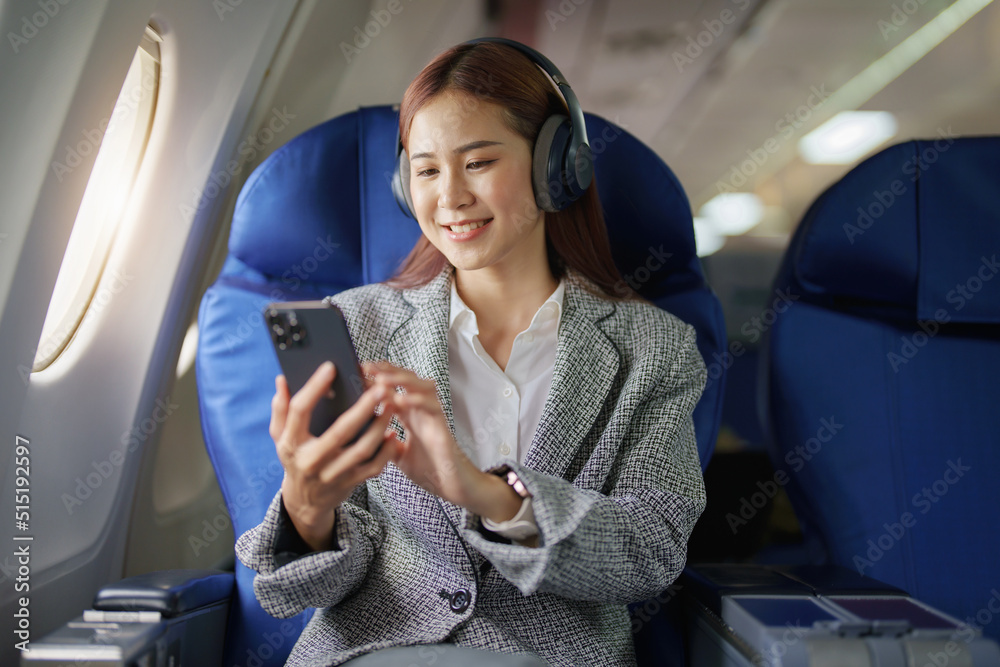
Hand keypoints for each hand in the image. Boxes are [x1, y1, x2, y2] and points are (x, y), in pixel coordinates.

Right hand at [271, 361, 398, 551]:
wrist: (304, 501)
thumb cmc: (294, 458)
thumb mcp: (280, 436)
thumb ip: (281, 408)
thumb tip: (282, 379)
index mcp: (290, 443)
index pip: (300, 410)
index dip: (314, 387)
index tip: (331, 367)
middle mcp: (310, 460)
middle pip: (339, 431)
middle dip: (362, 408)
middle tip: (380, 388)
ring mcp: (331, 474)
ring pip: (362, 450)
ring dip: (380, 427)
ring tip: (391, 406)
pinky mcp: (349, 484)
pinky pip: (373, 467)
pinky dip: (386, 452)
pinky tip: (393, 434)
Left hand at [364, 361, 521, 523]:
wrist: (453, 488)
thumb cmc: (430, 470)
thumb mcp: (398, 456)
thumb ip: (384, 442)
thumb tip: (365, 434)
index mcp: (411, 416)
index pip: (394, 389)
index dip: (378, 379)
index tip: (358, 372)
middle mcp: (422, 412)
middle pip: (408, 380)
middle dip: (388, 371)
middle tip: (367, 367)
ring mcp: (434, 417)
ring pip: (422, 386)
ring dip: (402, 380)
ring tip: (382, 378)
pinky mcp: (443, 428)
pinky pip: (433, 407)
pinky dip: (417, 401)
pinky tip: (400, 399)